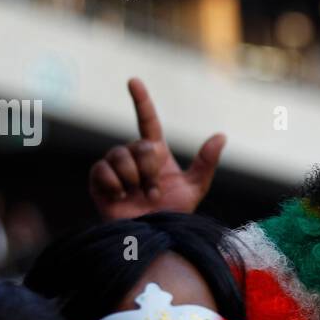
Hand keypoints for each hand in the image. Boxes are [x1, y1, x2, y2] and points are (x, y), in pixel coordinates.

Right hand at [88, 78, 225, 219]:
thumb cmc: (172, 215)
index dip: (141, 100)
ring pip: (120, 155)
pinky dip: (114, 184)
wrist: (152, 237)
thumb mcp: (194, 189)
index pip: (147, 120)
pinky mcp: (98, 181)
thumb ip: (206, 163)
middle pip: (140, 145)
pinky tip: (120, 198)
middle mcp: (134, 156)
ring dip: (134, 179)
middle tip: (153, 191)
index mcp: (155, 153)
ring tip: (139, 197)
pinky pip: (103, 169)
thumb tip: (221, 135)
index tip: (133, 81)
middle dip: (150, 169)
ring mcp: (115, 167)